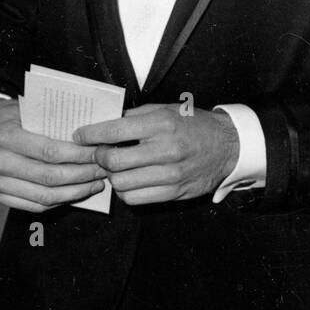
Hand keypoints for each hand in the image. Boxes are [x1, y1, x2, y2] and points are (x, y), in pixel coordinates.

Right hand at [0, 97, 107, 212]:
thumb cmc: (8, 116)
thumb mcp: (27, 109)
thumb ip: (53, 120)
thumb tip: (93, 131)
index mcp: (5, 136)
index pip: (50, 151)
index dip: (79, 155)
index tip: (100, 152)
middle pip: (50, 177)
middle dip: (83, 175)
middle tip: (103, 169)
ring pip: (44, 197)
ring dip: (76, 192)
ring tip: (96, 183)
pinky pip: (34, 206)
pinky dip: (59, 202)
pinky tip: (77, 193)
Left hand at [74, 105, 239, 205]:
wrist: (228, 147)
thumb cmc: (194, 125)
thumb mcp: (167, 110)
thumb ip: (136, 116)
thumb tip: (104, 123)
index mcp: (162, 124)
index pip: (114, 131)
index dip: (91, 135)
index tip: (80, 136)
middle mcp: (166, 149)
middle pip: (113, 162)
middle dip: (99, 158)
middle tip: (98, 154)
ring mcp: (170, 174)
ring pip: (121, 184)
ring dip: (111, 176)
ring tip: (116, 168)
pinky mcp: (174, 192)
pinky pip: (135, 199)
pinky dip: (125, 191)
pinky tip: (130, 180)